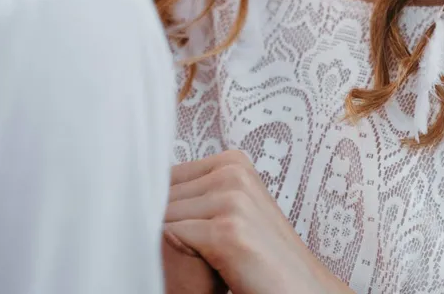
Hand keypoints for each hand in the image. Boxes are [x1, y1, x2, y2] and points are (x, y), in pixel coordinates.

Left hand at [165, 150, 351, 293]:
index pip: (166, 176)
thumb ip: (197, 194)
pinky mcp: (226, 231)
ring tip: (198, 255)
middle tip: (190, 245)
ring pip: (161, 216)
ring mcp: (231, 199)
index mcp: (233, 162)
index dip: (160, 206)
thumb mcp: (232, 209)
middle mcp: (232, 172)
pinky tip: (199, 263)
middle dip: (161, 222)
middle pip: (161, 195)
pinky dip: (172, 254)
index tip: (175, 225)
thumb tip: (145, 189)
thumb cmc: (261, 253)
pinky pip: (170, 236)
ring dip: (166, 241)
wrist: (297, 283)